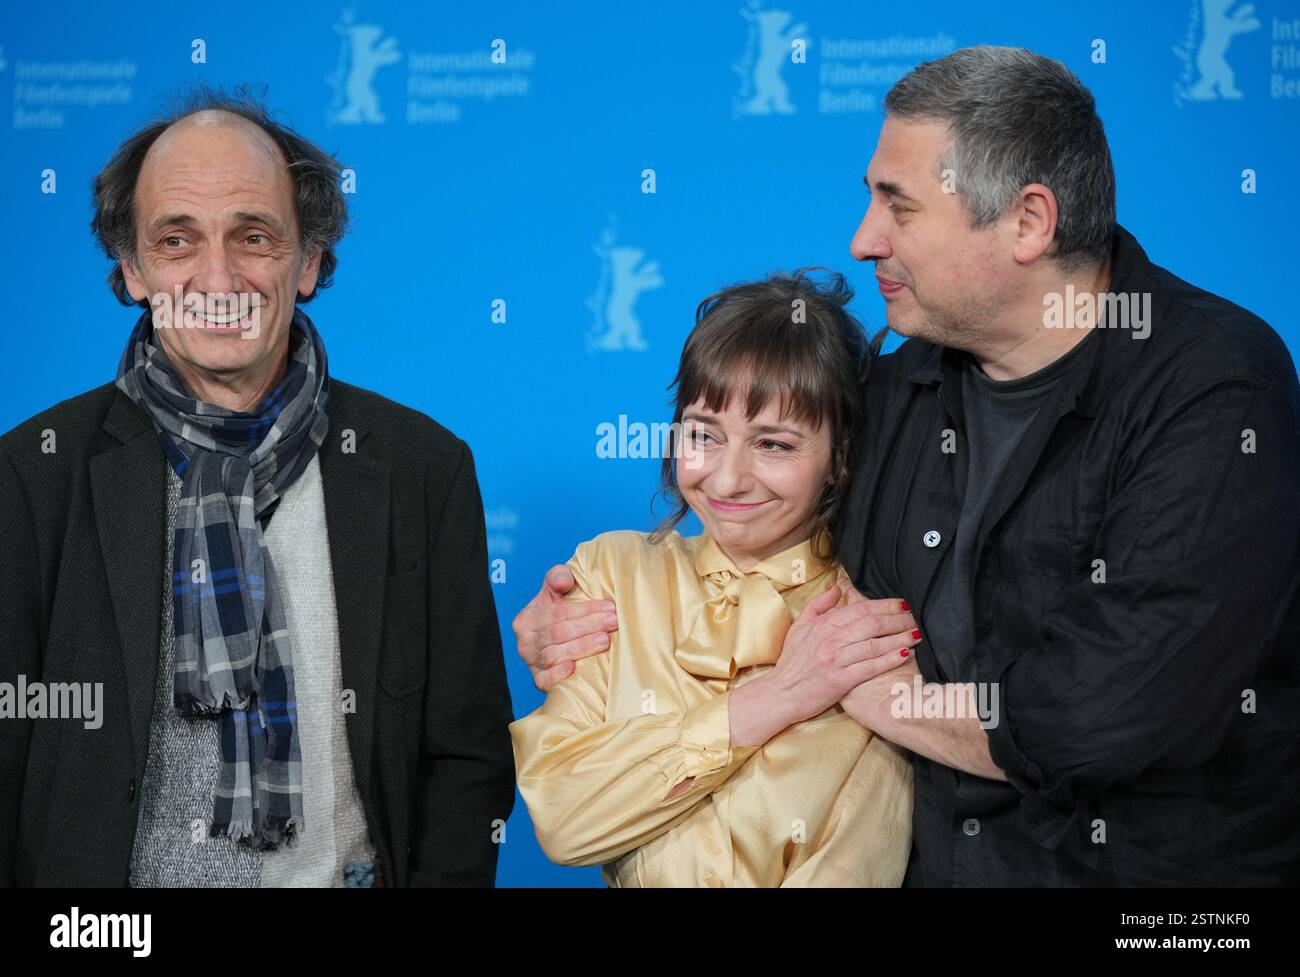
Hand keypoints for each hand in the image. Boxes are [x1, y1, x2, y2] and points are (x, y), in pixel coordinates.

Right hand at [512, 565, 617, 691]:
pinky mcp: (538, 681)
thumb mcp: (554, 593)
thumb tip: (564, 580)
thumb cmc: (558, 616)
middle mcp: (525, 642)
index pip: (558, 613)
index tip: (609, 607)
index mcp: (527, 618)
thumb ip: (557, 578)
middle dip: (589, 626)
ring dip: (582, 647)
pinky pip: (544, 680)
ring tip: (605, 640)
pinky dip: (558, 675)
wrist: (555, 643)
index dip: (585, 609)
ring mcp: (531, 663)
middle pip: (558, 633)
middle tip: (613, 622)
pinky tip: (573, 668)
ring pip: (554, 655)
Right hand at [732, 574, 918, 744]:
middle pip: (872, 623)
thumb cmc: (792, 662)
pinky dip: (889, 660)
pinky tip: (904, 655)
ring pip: (874, 644)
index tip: (903, 605)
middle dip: (897, 619)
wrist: (780, 694)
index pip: (860, 609)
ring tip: (916, 634)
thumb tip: (838, 587)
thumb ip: (819, 605)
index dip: (885, 605)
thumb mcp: (800, 627)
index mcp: (823, 624)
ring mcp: (836, 660)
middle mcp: (831, 639)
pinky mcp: (840, 681)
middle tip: (916, 618)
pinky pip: (870, 667)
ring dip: (899, 638)